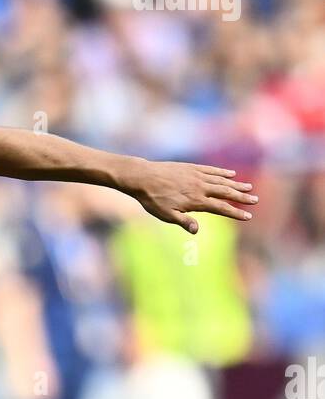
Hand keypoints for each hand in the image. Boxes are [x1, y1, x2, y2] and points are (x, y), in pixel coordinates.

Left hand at [123, 158, 257, 233]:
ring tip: (248, 187)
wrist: (143, 177)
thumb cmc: (153, 200)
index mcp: (196, 200)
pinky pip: (211, 170)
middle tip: (255, 200)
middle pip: (226, 192)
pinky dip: (222, 172)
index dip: (235, 213)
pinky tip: (231, 174)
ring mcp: (197, 175)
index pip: (220, 208)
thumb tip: (196, 231)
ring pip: (221, 180)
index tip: (248, 217)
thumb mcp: (166, 215)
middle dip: (242, 197)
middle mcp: (200, 186)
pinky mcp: (192, 167)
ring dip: (236, 184)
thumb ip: (183, 222)